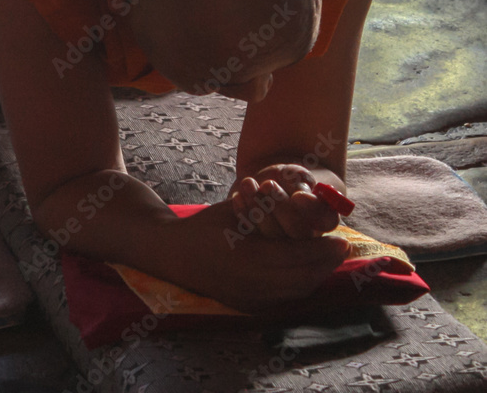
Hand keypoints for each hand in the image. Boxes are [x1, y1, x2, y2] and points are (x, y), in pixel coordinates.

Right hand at [170, 199, 349, 312]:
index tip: (342, 238)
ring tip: (329, 259)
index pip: (296, 258)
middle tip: (343, 248)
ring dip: (315, 276)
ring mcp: (248, 300)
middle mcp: (250, 285)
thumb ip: (267, 213)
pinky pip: (282, 299)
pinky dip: (299, 285)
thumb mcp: (237, 211)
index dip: (322, 250)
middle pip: (301, 280)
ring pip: (294, 293)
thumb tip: (303, 209)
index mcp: (247, 258)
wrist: (173, 254)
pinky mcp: (246, 307)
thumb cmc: (206, 225)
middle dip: (325, 265)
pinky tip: (308, 270)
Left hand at [231, 163, 340, 239]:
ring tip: (248, 183)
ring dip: (258, 207)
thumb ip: (301, 183)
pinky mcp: (262, 247)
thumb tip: (300, 192)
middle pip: (297, 231)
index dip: (311, 208)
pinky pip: (253, 236)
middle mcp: (308, 239)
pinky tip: (238, 197)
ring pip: (273, 235)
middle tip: (268, 184)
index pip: (326, 220)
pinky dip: (244, 215)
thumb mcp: (298, 175)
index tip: (297, 194)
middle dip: (280, 206)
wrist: (271, 184)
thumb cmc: (289, 178)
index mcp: (325, 219)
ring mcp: (284, 246)